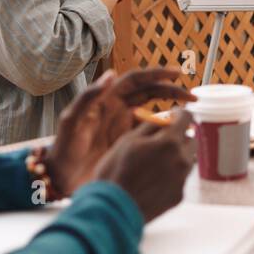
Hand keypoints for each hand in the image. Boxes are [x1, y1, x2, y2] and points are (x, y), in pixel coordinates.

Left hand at [46, 68, 193, 195]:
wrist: (60, 179)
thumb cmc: (63, 149)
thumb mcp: (71, 121)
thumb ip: (89, 97)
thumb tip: (111, 74)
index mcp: (105, 100)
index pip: (135, 80)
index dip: (156, 75)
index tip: (176, 74)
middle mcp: (117, 110)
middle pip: (150, 93)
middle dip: (172, 91)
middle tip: (192, 97)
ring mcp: (124, 126)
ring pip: (153, 112)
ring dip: (171, 110)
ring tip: (190, 115)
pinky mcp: (128, 143)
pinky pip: (150, 133)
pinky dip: (164, 131)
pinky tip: (176, 135)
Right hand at [93, 110, 195, 221]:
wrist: (112, 210)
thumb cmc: (115, 172)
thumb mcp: (129, 140)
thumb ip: (151, 125)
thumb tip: (165, 117)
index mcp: (169, 142)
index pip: (187, 118)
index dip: (180, 114)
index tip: (173, 115)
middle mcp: (181, 160)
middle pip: (191, 139)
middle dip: (179, 136)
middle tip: (160, 140)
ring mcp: (182, 180)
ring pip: (187, 159)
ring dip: (177, 155)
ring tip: (154, 162)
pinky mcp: (179, 196)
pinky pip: (181, 178)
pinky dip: (172, 174)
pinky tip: (152, 180)